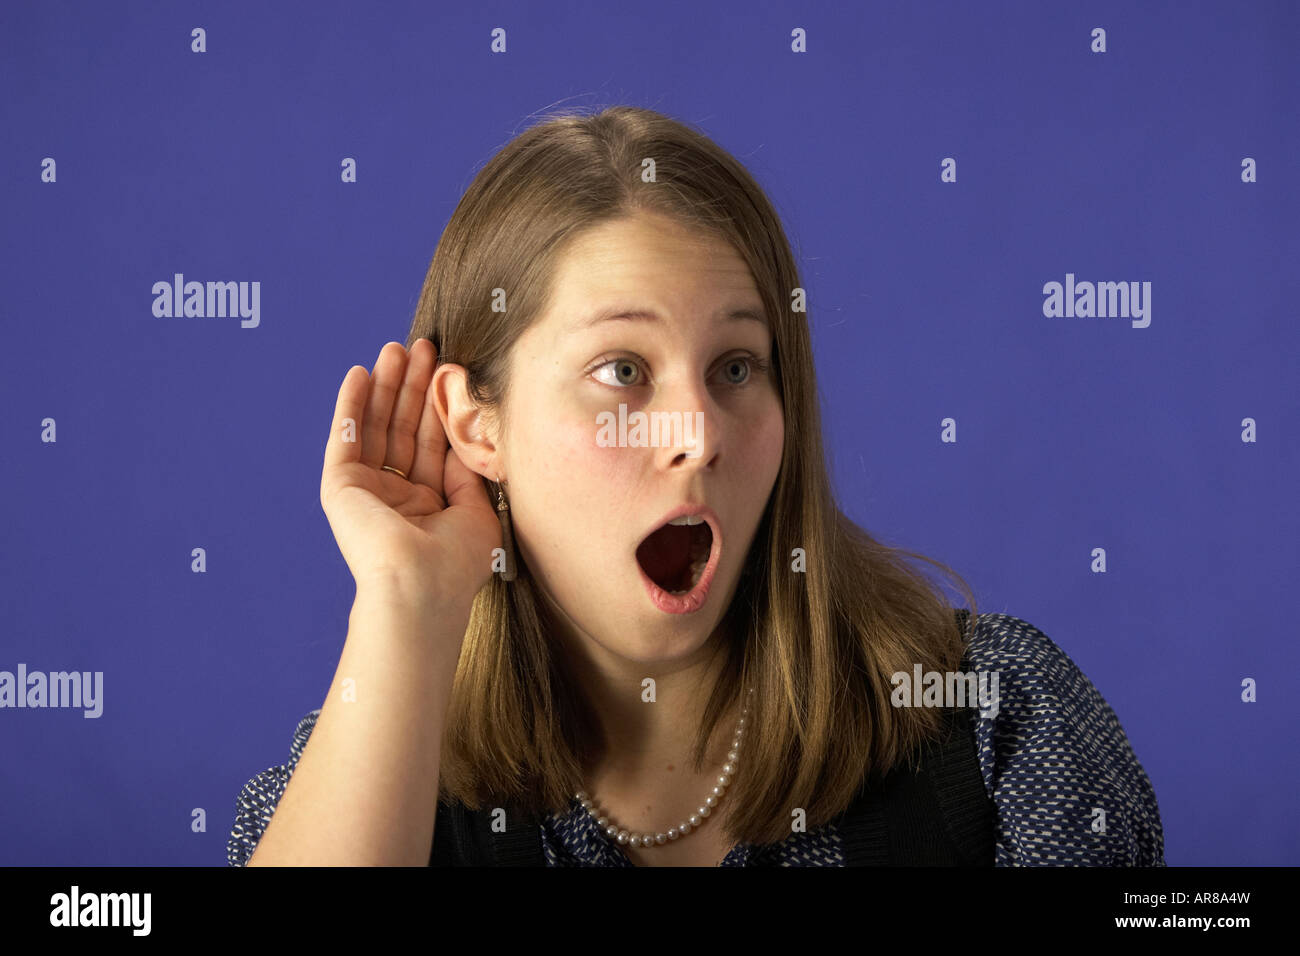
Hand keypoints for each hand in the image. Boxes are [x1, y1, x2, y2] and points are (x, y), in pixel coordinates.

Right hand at [319, 339, 502, 606]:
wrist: (421, 587)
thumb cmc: (457, 562)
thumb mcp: (478, 511)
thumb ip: (468, 472)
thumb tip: (465, 437)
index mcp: (428, 507)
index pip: (430, 444)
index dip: (437, 407)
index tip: (446, 369)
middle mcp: (395, 498)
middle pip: (402, 428)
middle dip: (411, 387)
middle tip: (421, 346)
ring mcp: (366, 492)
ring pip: (375, 427)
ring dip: (384, 387)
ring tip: (394, 348)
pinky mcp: (340, 488)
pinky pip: (345, 438)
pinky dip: (350, 405)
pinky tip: (359, 374)